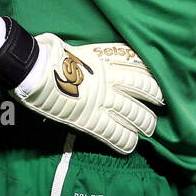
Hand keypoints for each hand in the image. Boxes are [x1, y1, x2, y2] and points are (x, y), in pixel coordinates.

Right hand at [15, 34, 165, 153]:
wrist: (34, 69)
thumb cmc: (50, 55)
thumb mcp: (79, 50)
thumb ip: (94, 56)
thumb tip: (95, 57)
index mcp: (106, 63)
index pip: (137, 69)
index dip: (151, 78)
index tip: (160, 84)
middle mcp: (108, 82)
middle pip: (141, 90)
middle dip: (154, 100)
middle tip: (162, 106)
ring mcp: (100, 102)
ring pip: (132, 113)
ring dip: (145, 122)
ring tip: (150, 128)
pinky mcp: (89, 120)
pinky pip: (113, 133)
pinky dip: (124, 141)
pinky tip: (130, 146)